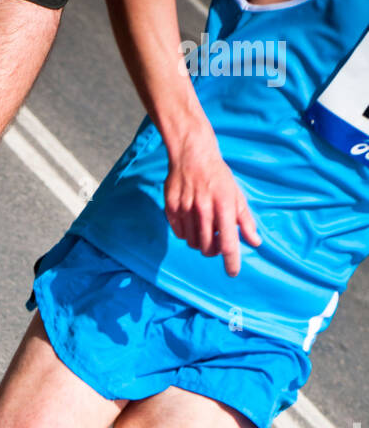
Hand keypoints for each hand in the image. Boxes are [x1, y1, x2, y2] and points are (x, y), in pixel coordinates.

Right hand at [164, 127, 259, 276]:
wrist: (192, 154)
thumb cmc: (218, 176)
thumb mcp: (236, 195)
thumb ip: (246, 220)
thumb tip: (256, 242)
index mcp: (224, 205)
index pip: (229, 242)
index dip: (231, 261)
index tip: (233, 273)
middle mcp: (204, 209)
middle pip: (208, 248)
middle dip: (214, 250)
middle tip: (217, 240)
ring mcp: (185, 209)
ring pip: (193, 243)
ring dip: (200, 242)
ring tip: (204, 228)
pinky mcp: (171, 209)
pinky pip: (180, 234)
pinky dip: (187, 234)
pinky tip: (192, 222)